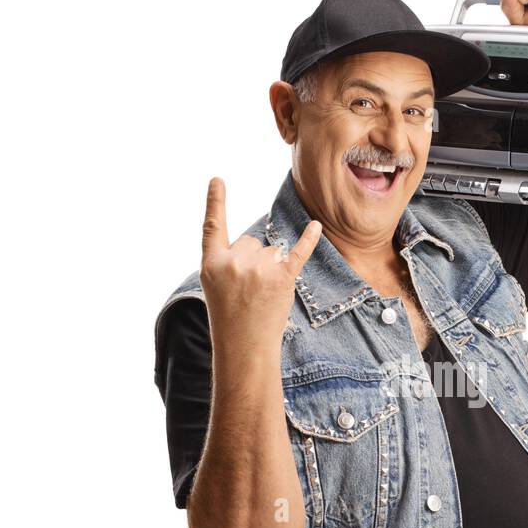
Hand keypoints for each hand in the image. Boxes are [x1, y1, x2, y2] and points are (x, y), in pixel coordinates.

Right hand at [199, 176, 320, 343]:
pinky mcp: (282, 277)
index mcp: (212, 263)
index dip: (216, 202)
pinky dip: (309, 240)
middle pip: (252, 242)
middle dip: (254, 261)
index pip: (213, 226)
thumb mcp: (216, 287)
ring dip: (273, 269)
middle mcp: (234, 261)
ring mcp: (259, 269)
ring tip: (263, 296)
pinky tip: (316, 226)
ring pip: (273, 251)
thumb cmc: (230, 319)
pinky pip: (298, 252)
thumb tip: (259, 243)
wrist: (245, 348)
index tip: (218, 179)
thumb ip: (229, 261)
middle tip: (249, 292)